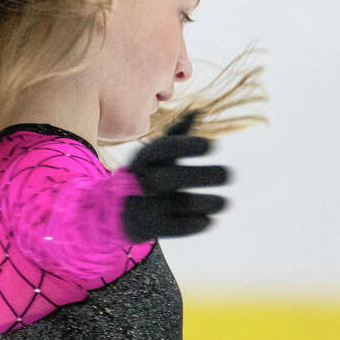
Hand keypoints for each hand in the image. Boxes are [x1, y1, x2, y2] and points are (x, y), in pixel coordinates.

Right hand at [122, 111, 228, 242]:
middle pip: (173, 177)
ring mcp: (143, 205)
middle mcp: (142, 179)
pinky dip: (195, 224)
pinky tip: (208, 219)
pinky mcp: (146, 228)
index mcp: (144, 158)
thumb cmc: (144, 175)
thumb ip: (176, 134)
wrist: (111, 211)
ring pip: (178, 204)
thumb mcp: (155, 153)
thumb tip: (198, 111)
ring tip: (225, 202)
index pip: (164, 148)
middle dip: (204, 175)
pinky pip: (174, 228)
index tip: (212, 145)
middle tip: (228, 173)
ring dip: (207, 202)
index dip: (187, 146)